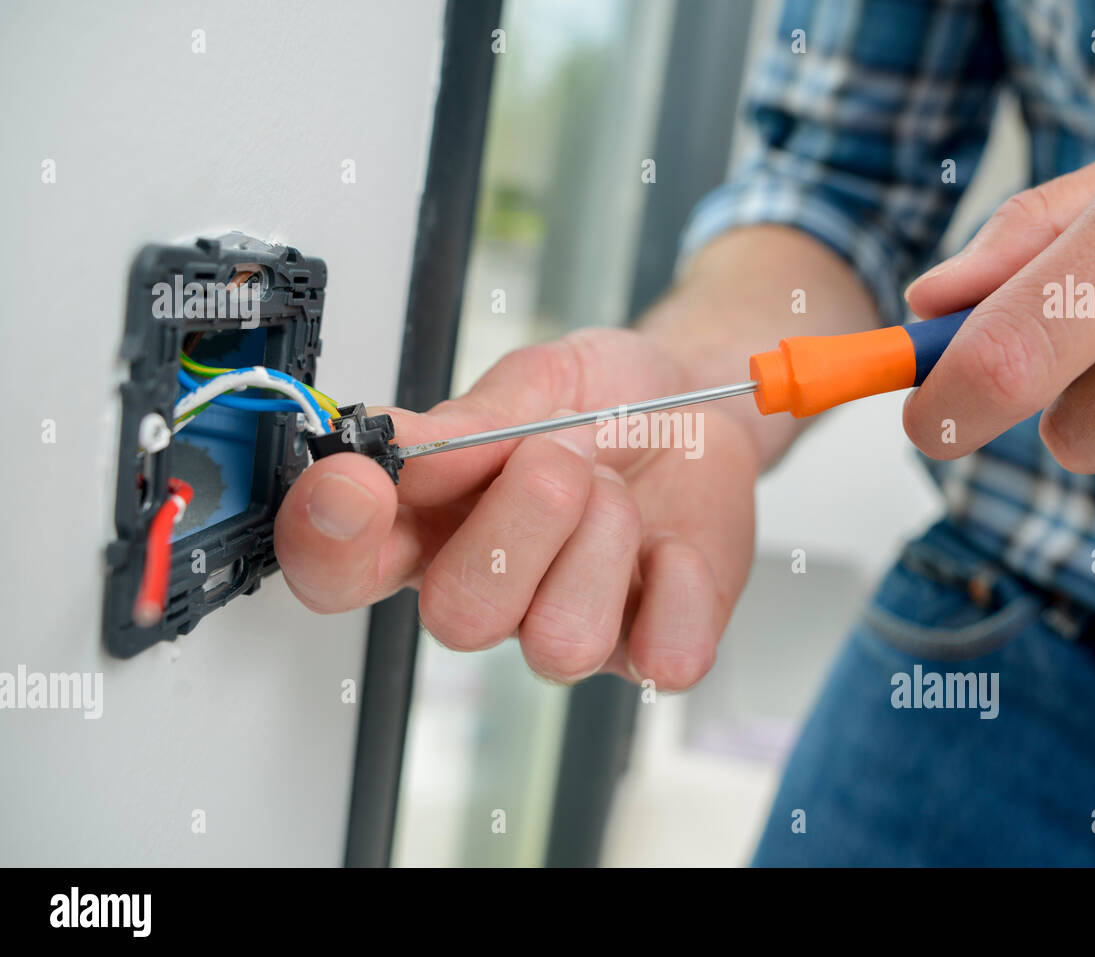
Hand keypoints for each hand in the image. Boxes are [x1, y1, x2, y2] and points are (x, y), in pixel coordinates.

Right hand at [274, 326, 758, 688]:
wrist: (704, 404)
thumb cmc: (611, 398)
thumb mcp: (537, 380)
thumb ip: (470, 421)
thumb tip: (406, 452)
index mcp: (430, 525)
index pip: (339, 570)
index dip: (328, 543)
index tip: (356, 483)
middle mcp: (489, 590)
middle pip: (457, 619)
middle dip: (521, 519)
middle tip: (562, 451)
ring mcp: (567, 627)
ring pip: (561, 644)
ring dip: (603, 542)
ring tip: (618, 492)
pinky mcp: (650, 649)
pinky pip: (665, 656)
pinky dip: (681, 587)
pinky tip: (672, 546)